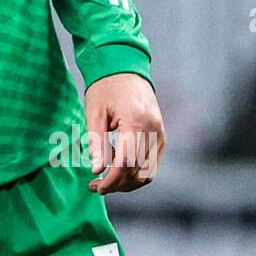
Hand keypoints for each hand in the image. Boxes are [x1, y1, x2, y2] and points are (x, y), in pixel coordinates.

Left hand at [84, 73, 165, 194]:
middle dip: (117, 185)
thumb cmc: (105, 87)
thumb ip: (96, 142)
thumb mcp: (94, 113)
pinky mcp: (162, 136)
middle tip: (95, 187)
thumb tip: (96, 170)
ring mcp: (161, 133)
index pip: (125, 163)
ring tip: (106, 182)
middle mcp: (153, 130)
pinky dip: (137, 173)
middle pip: (138, 171)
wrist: (125, 68)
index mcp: (135, 122)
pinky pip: (153, 164)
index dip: (110, 180)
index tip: (94, 186)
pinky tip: (119, 171)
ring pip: (148, 172)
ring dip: (128, 183)